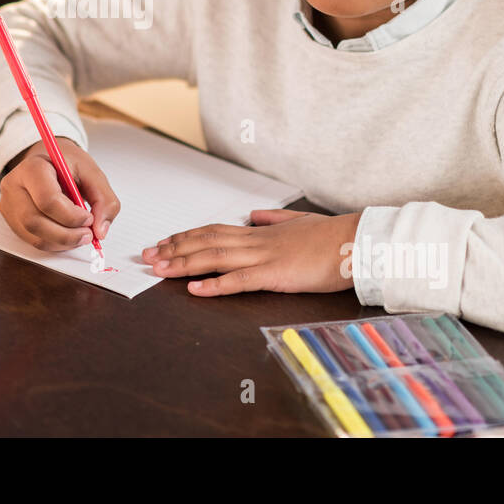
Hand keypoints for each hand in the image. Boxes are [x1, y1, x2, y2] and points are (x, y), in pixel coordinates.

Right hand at [0, 138, 120, 251]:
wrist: (49, 160)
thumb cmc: (67, 164)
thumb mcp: (92, 173)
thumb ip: (104, 200)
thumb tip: (100, 231)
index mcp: (32, 168)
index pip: (47, 200)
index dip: (71, 216)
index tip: (89, 218)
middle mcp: (14, 186)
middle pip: (35, 222)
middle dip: (67, 235)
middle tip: (88, 234)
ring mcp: (9, 204)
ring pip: (34, 236)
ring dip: (63, 242)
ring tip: (81, 234)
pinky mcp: (12, 220)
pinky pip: (33, 241)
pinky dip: (55, 244)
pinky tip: (68, 235)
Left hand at [141, 208, 361, 295]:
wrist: (356, 241)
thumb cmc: (332, 236)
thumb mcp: (299, 222)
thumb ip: (274, 219)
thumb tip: (254, 214)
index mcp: (260, 231)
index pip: (214, 231)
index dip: (186, 237)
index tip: (164, 242)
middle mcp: (256, 241)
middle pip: (206, 242)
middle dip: (174, 249)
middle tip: (147, 256)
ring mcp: (264, 256)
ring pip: (214, 258)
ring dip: (183, 264)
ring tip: (159, 270)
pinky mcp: (275, 274)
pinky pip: (239, 280)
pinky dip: (214, 285)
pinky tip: (195, 289)